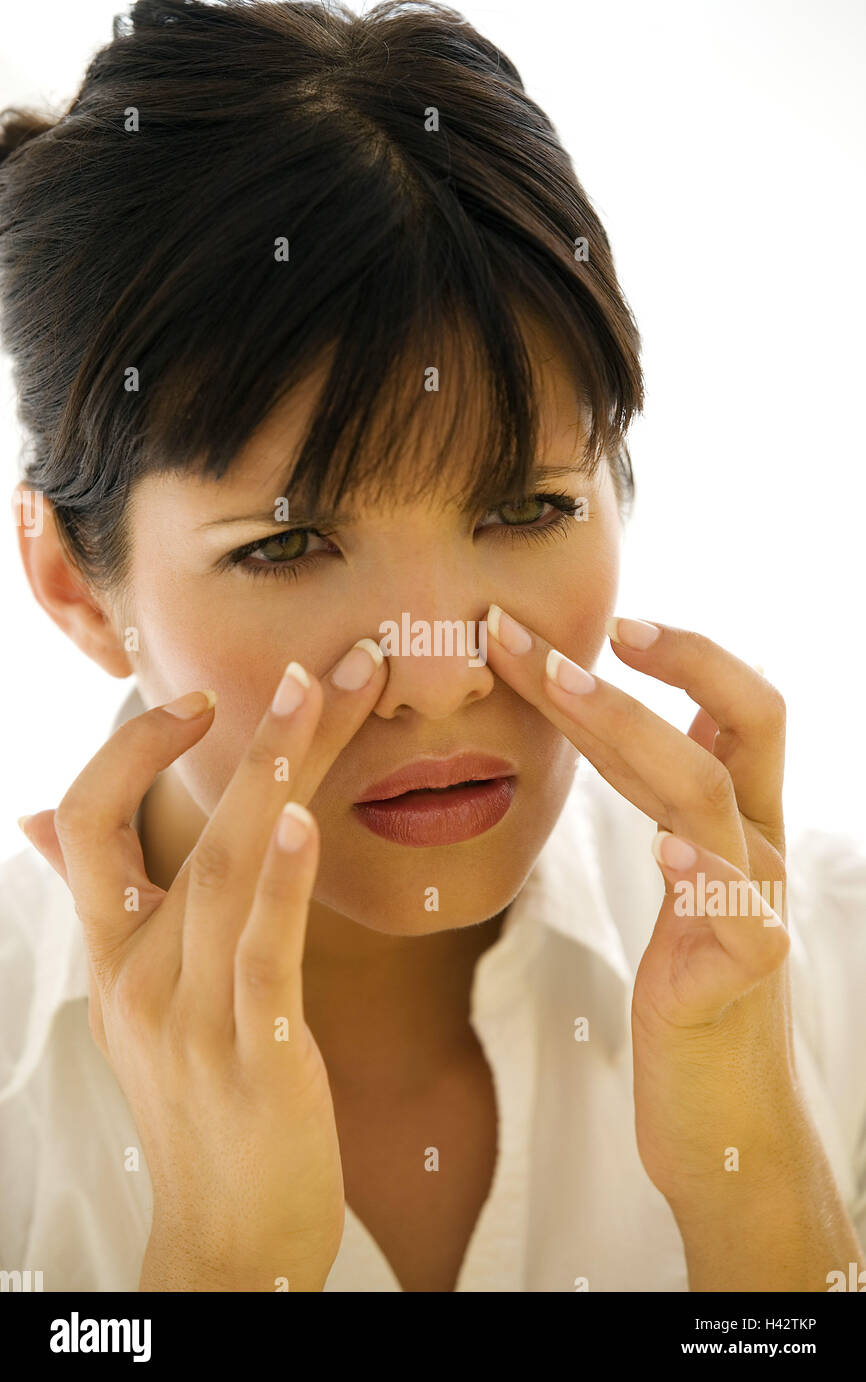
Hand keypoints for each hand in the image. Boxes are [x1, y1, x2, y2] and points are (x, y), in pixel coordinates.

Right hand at [18, 638, 387, 1291]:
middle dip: (252, 738)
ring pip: (220, 869)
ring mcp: (188, 1015)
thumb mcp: (137, 1006)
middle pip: (184, 827)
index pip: (92, 824)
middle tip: (319, 664)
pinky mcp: (250, 1053)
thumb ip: (109, 910)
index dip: (132, 751)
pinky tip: (304, 819)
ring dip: (275, 773)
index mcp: (115, 958)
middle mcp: (137, 976)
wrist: (227, 1240)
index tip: (197, 702)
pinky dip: (278, 880)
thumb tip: (41, 814)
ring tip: (321, 693)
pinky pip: (260, 952)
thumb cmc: (202, 1109)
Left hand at [483, 606, 800, 1204]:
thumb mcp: (681, 885)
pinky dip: (709, 874)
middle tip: (565, 628)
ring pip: (716, 797)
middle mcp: (755, 851)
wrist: (731, 1128)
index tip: (585, 621)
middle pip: (744, 720)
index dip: (669, 654)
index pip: (723, 708)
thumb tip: (628, 726)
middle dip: (666, 662)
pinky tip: (669, 849)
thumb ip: (665, 805)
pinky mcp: (741, 978)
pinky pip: (742, 916)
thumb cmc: (694, 1000)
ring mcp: (755, 910)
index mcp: (735, 826)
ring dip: (636, 734)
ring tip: (565, 690)